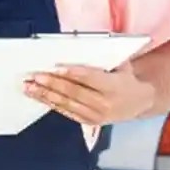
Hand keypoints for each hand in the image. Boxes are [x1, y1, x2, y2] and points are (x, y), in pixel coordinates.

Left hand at [24, 61, 154, 125]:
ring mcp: (97, 115)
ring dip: (45, 95)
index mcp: (115, 86)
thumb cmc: (125, 78)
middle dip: (52, 84)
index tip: (56, 67)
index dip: (73, 73)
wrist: (140, 102)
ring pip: (67, 104)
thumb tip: (78, 47)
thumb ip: (102, 59)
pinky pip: (67, 112)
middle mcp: (106, 103)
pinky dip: (51, 104)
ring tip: (29, 87)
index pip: (91, 78)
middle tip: (34, 76)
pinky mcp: (89, 122)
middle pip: (74, 92)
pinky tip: (39, 97)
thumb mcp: (121, 65)